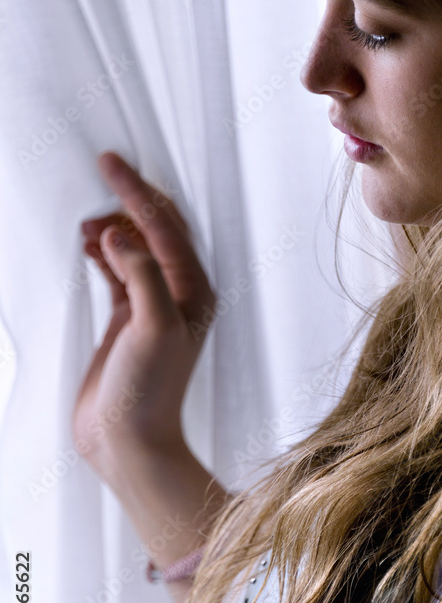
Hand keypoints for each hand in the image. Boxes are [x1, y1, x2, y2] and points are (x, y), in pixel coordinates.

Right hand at [72, 151, 217, 470]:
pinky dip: (102, 252)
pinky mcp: (127, 317)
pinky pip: (116, 270)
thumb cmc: (149, 389)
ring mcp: (151, 303)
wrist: (129, 440)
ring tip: (85, 224)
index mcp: (193, 289)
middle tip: (100, 173)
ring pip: (134, 247)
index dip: (137, 192)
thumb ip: (141, 275)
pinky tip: (85, 245)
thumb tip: (119, 233)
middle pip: (156, 229)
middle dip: (129, 201)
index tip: (109, 162)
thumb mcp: (151, 328)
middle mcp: (178, 292)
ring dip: (112, 227)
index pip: (165, 226)